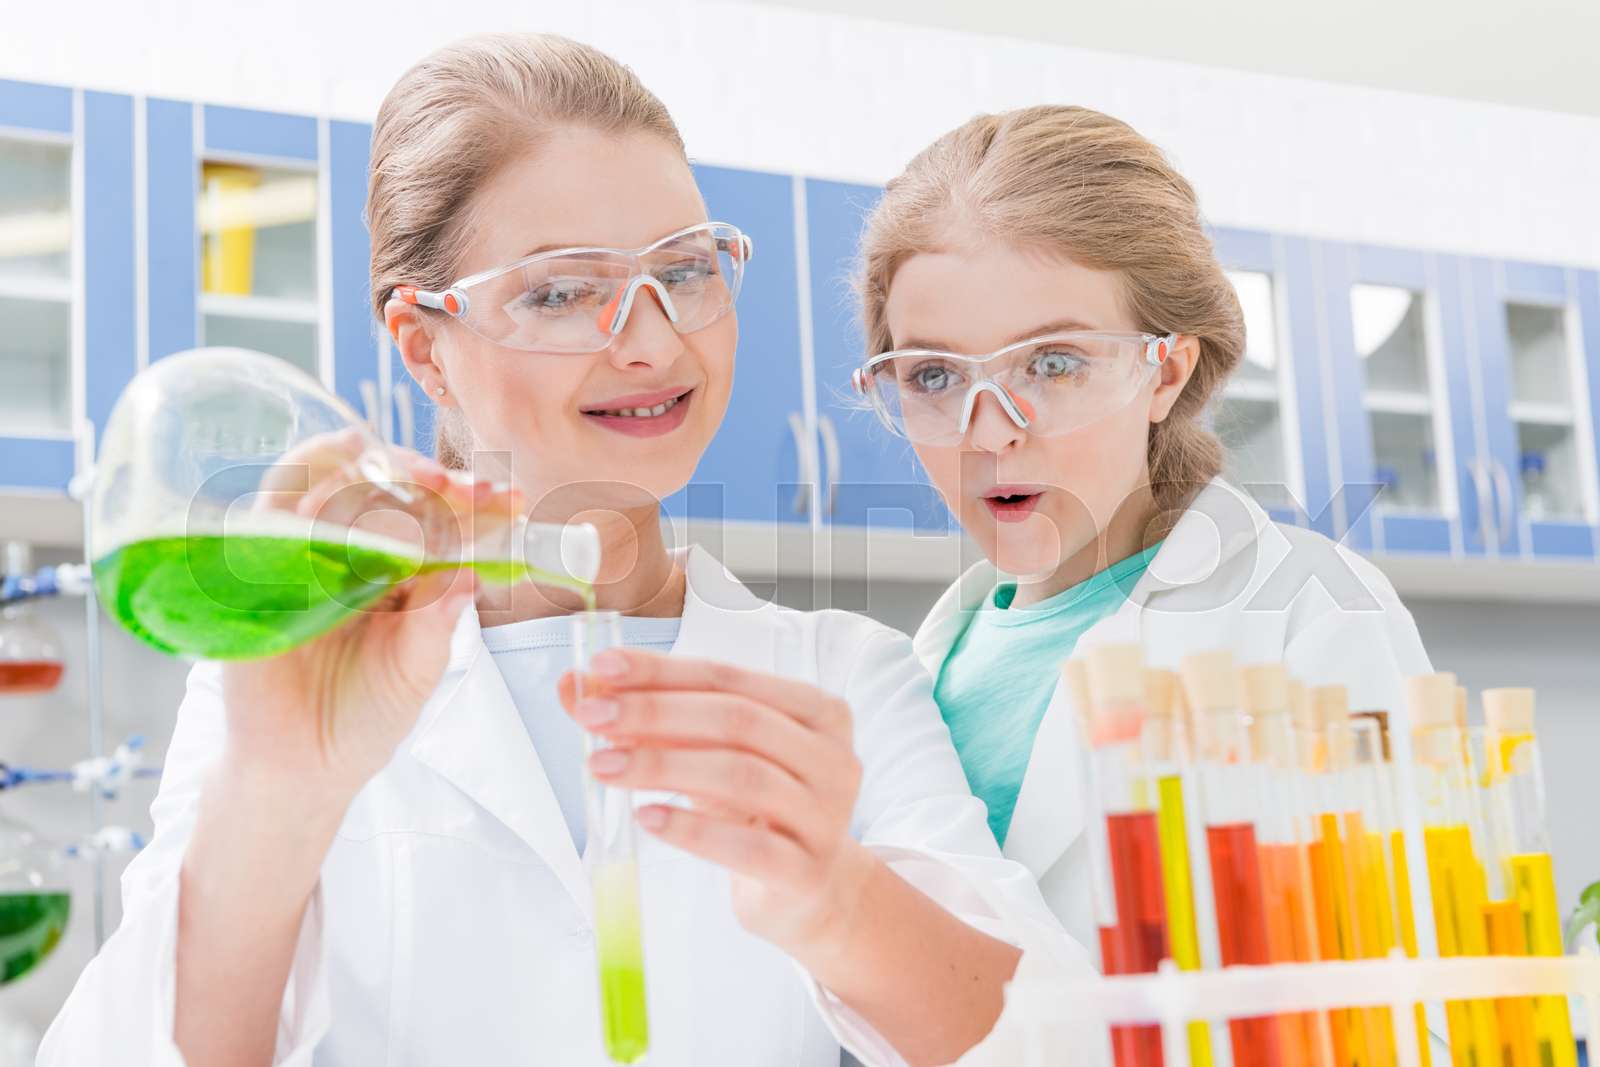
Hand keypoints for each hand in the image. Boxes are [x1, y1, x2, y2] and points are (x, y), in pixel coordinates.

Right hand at [223, 436, 518, 802]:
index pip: (438, 520)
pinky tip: (341, 476)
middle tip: (466, 489)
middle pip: (390, 488)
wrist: (298, 767)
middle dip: (432, 481)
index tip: (512, 502)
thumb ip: (436, 624)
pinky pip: (277, 503)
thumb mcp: (414, 670)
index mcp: (400, 571)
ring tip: (421, 480)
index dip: (474, 506)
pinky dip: (309, 478)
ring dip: (378, 468)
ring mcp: (307, 550)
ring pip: (336, 480)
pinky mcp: (258, 559)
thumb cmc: (363, 718)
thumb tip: (470, 576)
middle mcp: (355, 552)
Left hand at [559, 651, 876, 957]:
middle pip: (737, 721)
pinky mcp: (806, 871)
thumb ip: (652, 719)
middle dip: (656, 714)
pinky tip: (646, 818)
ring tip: (604, 766)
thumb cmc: (758, 811)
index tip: (602, 667)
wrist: (812, 892)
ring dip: (663, 766)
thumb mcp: (710, 755)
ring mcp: (825, 816)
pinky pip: (746, 845)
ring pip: (741, 776)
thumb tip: (575, 684)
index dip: (663, 671)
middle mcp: (832, 757)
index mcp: (816, 711)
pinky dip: (691, 829)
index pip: (729, 677)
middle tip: (592, 717)